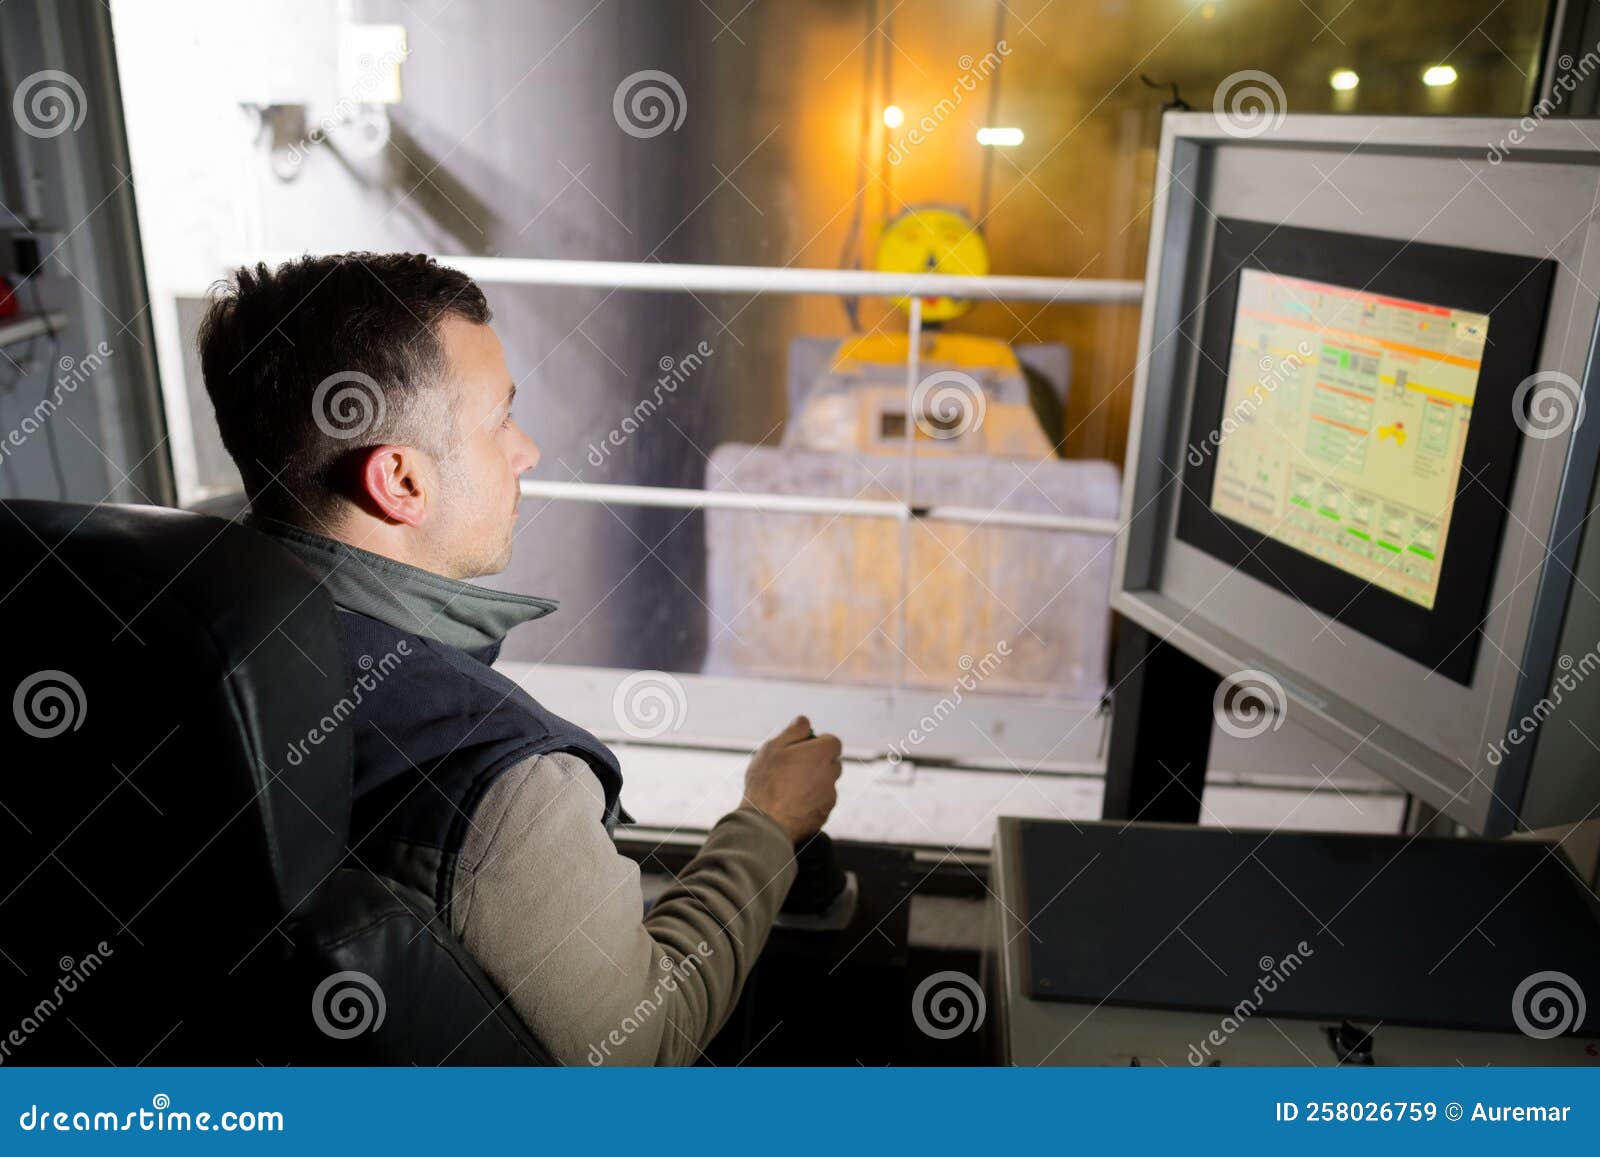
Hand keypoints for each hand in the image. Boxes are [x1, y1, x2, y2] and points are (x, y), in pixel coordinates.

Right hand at [741, 715, 842, 842]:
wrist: (765, 823)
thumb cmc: (766, 782)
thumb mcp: (773, 747)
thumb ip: (793, 731)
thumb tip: (805, 721)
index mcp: (822, 754)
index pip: (833, 741)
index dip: (817, 743)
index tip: (800, 749)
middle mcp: (831, 774)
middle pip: (831, 762)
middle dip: (816, 762)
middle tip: (791, 768)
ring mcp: (829, 797)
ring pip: (825, 784)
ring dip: (813, 783)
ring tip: (786, 790)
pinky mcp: (824, 815)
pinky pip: (820, 802)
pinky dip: (810, 801)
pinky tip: (789, 805)